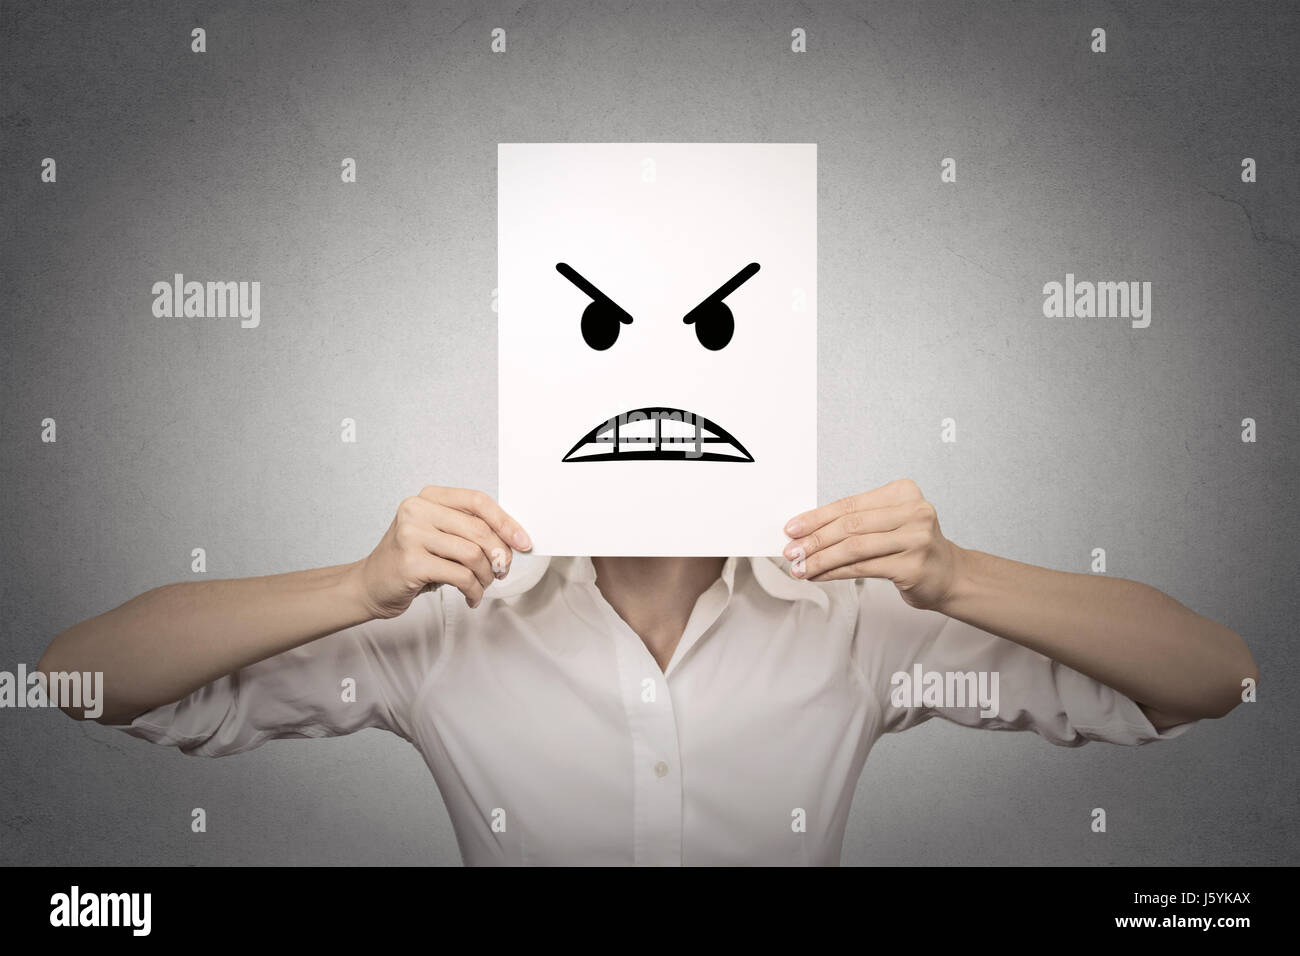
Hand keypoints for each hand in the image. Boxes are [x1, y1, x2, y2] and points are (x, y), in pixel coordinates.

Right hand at [352, 486, 531, 617]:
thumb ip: (467, 530)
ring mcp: (411, 535)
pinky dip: (473, 590)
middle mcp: (417, 510)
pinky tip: (471, 597)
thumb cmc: (410, 560)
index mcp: (428, 497)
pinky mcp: (411, 562)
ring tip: (483, 585)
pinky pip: (460, 575)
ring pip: (472, 553)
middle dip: (499, 554)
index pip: (477, 501)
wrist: (369, 584)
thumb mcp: (437, 535)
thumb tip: (512, 540)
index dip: (505, 522)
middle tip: (502, 571)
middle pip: (478, 529)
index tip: (523, 541)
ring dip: (485, 576)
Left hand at [782, 478, 961, 610]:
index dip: (816, 517)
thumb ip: (855, 521)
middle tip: (791, 551)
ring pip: (854, 548)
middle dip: (815, 539)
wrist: (950, 575)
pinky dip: (835, 572)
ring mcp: (916, 539)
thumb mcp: (889, 523)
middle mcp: (914, 511)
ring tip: (800, 567)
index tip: (792, 528)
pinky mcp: (913, 566)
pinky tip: (819, 575)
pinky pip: (863, 568)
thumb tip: (806, 532)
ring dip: (821, 559)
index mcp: (903, 492)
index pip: (849, 504)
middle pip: (850, 525)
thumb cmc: (911, 547)